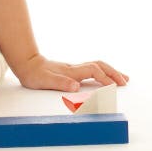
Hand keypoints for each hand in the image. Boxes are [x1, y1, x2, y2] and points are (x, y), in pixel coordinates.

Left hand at [13, 54, 128, 92]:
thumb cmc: (34, 74)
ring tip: (123, 79)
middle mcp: (74, 68)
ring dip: (111, 71)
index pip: (93, 71)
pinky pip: (92, 69)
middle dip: (113, 73)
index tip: (114, 88)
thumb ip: (60, 83)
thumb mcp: (44, 81)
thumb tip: (75, 87)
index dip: (105, 79)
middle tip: (125, 82)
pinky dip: (102, 73)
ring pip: (97, 66)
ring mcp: (74, 68)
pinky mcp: (72, 70)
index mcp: (71, 71)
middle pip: (99, 65)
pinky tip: (104, 78)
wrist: (25, 63)